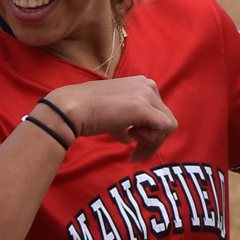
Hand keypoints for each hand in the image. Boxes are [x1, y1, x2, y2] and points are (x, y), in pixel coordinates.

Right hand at [43, 76, 178, 162]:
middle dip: (152, 141)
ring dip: (151, 143)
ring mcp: (146, 95)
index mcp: (141, 83)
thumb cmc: (87, 112)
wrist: (72, 109)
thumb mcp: (113, 114)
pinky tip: (132, 142)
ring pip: (167, 125)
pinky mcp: (142, 108)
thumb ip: (126, 123)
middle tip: (135, 156)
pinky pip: (164, 128)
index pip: (158, 112)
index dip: (149, 132)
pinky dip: (152, 141)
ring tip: (132, 150)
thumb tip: (130, 137)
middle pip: (166, 119)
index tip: (133, 144)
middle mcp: (147, 85)